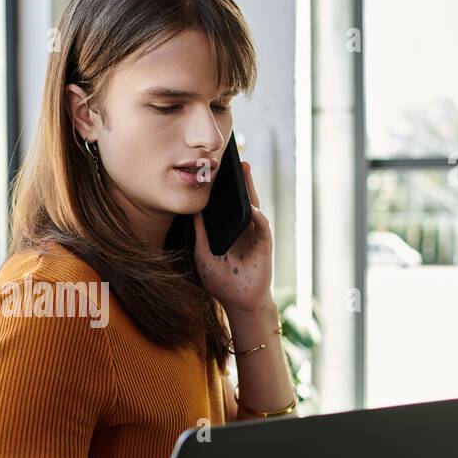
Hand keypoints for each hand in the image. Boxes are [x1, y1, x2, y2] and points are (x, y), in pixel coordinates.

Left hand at [193, 160, 273, 314]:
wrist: (239, 301)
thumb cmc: (220, 281)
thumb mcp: (202, 254)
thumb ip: (199, 233)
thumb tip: (192, 211)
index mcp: (228, 229)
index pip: (225, 203)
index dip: (221, 186)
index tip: (213, 166)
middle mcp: (242, 227)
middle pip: (240, 198)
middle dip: (237, 178)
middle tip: (231, 156)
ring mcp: (254, 233)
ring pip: (253, 204)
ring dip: (250, 187)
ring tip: (244, 169)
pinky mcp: (264, 243)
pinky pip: (262, 225)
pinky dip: (258, 215)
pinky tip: (251, 207)